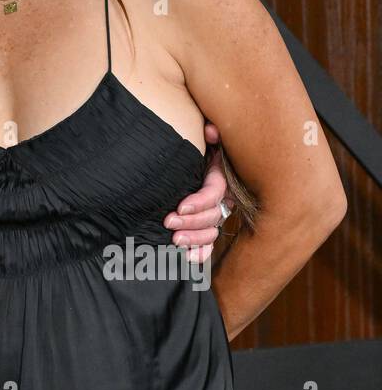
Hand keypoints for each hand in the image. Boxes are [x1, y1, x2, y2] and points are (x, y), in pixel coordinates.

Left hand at [163, 121, 234, 262]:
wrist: (193, 161)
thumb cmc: (197, 149)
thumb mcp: (206, 141)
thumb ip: (211, 136)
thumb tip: (210, 131)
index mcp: (220, 179)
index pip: (214, 193)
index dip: (199, 201)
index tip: (180, 207)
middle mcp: (221, 200)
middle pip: (212, 216)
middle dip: (191, 222)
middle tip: (168, 223)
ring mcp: (214, 214)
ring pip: (211, 232)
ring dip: (194, 239)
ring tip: (175, 240)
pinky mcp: (206, 226)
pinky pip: (208, 243)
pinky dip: (201, 252)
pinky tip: (190, 259)